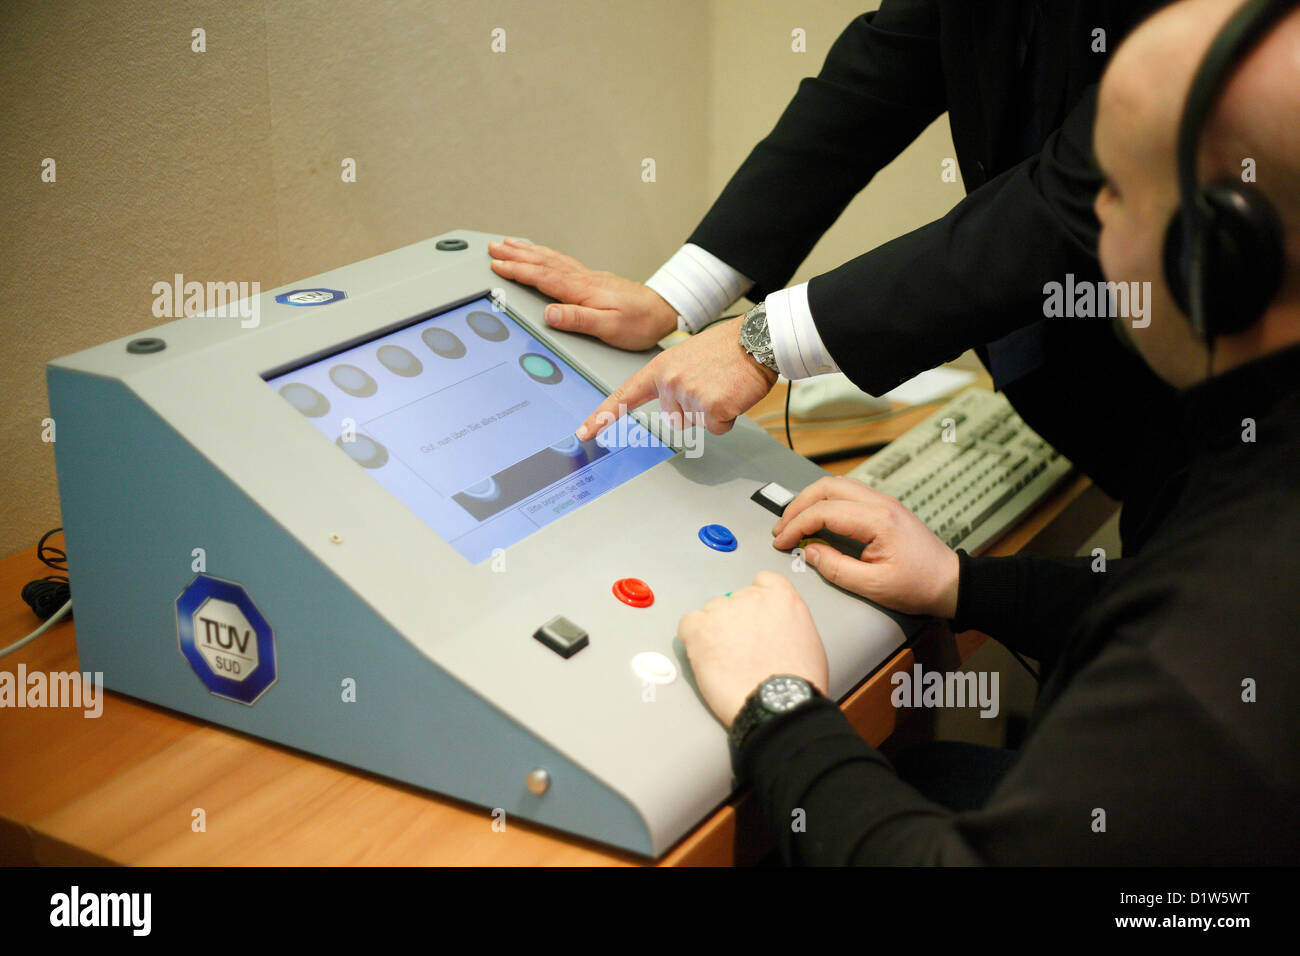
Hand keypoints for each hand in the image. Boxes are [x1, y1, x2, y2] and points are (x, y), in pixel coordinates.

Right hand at [488, 238, 677, 349]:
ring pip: (551, 258)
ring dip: (528, 251)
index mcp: (582, 290)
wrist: (663, 311)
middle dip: (516, 254)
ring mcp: (588, 277)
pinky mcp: (593, 280)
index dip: (518, 270)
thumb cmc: (640, 323)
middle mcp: (583, 279)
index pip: (542, 277)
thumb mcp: (609, 327)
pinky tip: (541, 255)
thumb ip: (578, 320)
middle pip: (543, 262)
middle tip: (494, 246)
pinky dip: (546, 255)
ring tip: (510, 244)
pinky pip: (562, 261)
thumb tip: (549, 313)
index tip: (497, 265)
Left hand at [576, 316, 776, 438]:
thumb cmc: (726, 348)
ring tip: (723, 386)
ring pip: (698, 424)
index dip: (602, 417)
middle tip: (710, 384)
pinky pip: (718, 427)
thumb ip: (671, 382)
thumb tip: (673, 413)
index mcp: (660, 369)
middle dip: (693, 409)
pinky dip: (729, 416)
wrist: (756, 339)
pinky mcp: (713, 408)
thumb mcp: (686, 358)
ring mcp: (690, 395)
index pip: (624, 396)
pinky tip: (734, 393)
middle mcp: (670, 382)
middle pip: (674, 419)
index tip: (585, 432)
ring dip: (713, 411)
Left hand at [677, 572, 828, 728]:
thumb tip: (775, 627)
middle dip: (735, 621)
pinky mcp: (701, 630)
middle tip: (739, 648)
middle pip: (734, 599)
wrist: (777, 704)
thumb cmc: (796, 682)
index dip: (756, 601)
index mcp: (781, 597)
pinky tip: (704, 654)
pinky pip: (688, 623)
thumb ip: (787, 621)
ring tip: (724, 659)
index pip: (762, 582)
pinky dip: (692, 638)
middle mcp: (751, 598)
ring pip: (710, 611)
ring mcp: (723, 612)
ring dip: (714, 630)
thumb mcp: (807, 638)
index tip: (753, 616)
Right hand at [771, 476, 960, 618]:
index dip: (796, 526)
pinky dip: (826, 501)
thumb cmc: (919, 585)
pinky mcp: (884, 508)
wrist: (949, 582)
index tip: (782, 542)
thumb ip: (836, 569)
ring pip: (837, 485)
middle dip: (797, 505)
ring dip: (811, 500)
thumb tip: (810, 553)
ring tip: (794, 521)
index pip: (824, 511)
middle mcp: (880, 504)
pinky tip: (817, 517)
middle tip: (782, 528)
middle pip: (827, 487)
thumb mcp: (873, 586)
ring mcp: (883, 502)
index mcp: (878, 520)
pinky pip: (848, 493)